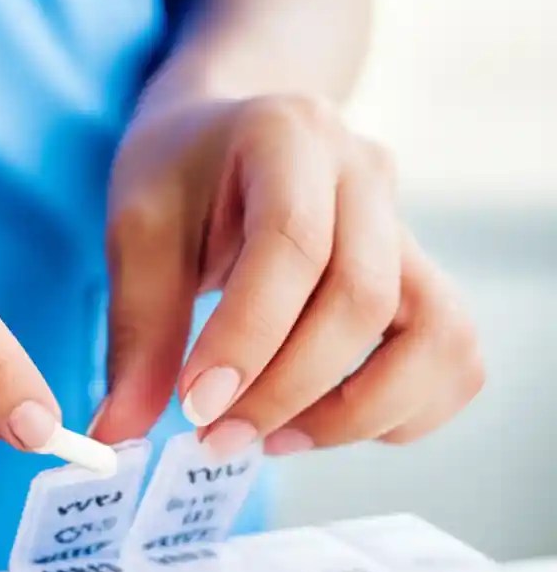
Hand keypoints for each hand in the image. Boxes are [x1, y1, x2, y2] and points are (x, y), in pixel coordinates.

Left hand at [93, 92, 483, 456]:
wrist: (226, 134)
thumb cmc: (179, 176)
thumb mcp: (136, 232)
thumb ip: (135, 332)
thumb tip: (118, 435)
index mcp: (288, 136)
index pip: (292, 243)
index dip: (248, 337)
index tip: (197, 406)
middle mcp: (365, 173)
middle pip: (365, 297)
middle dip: (289, 388)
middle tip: (217, 437)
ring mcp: (408, 225)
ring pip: (437, 335)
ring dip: (358, 411)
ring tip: (272, 437)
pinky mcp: (424, 275)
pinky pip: (452, 358)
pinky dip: (400, 411)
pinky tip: (318, 422)